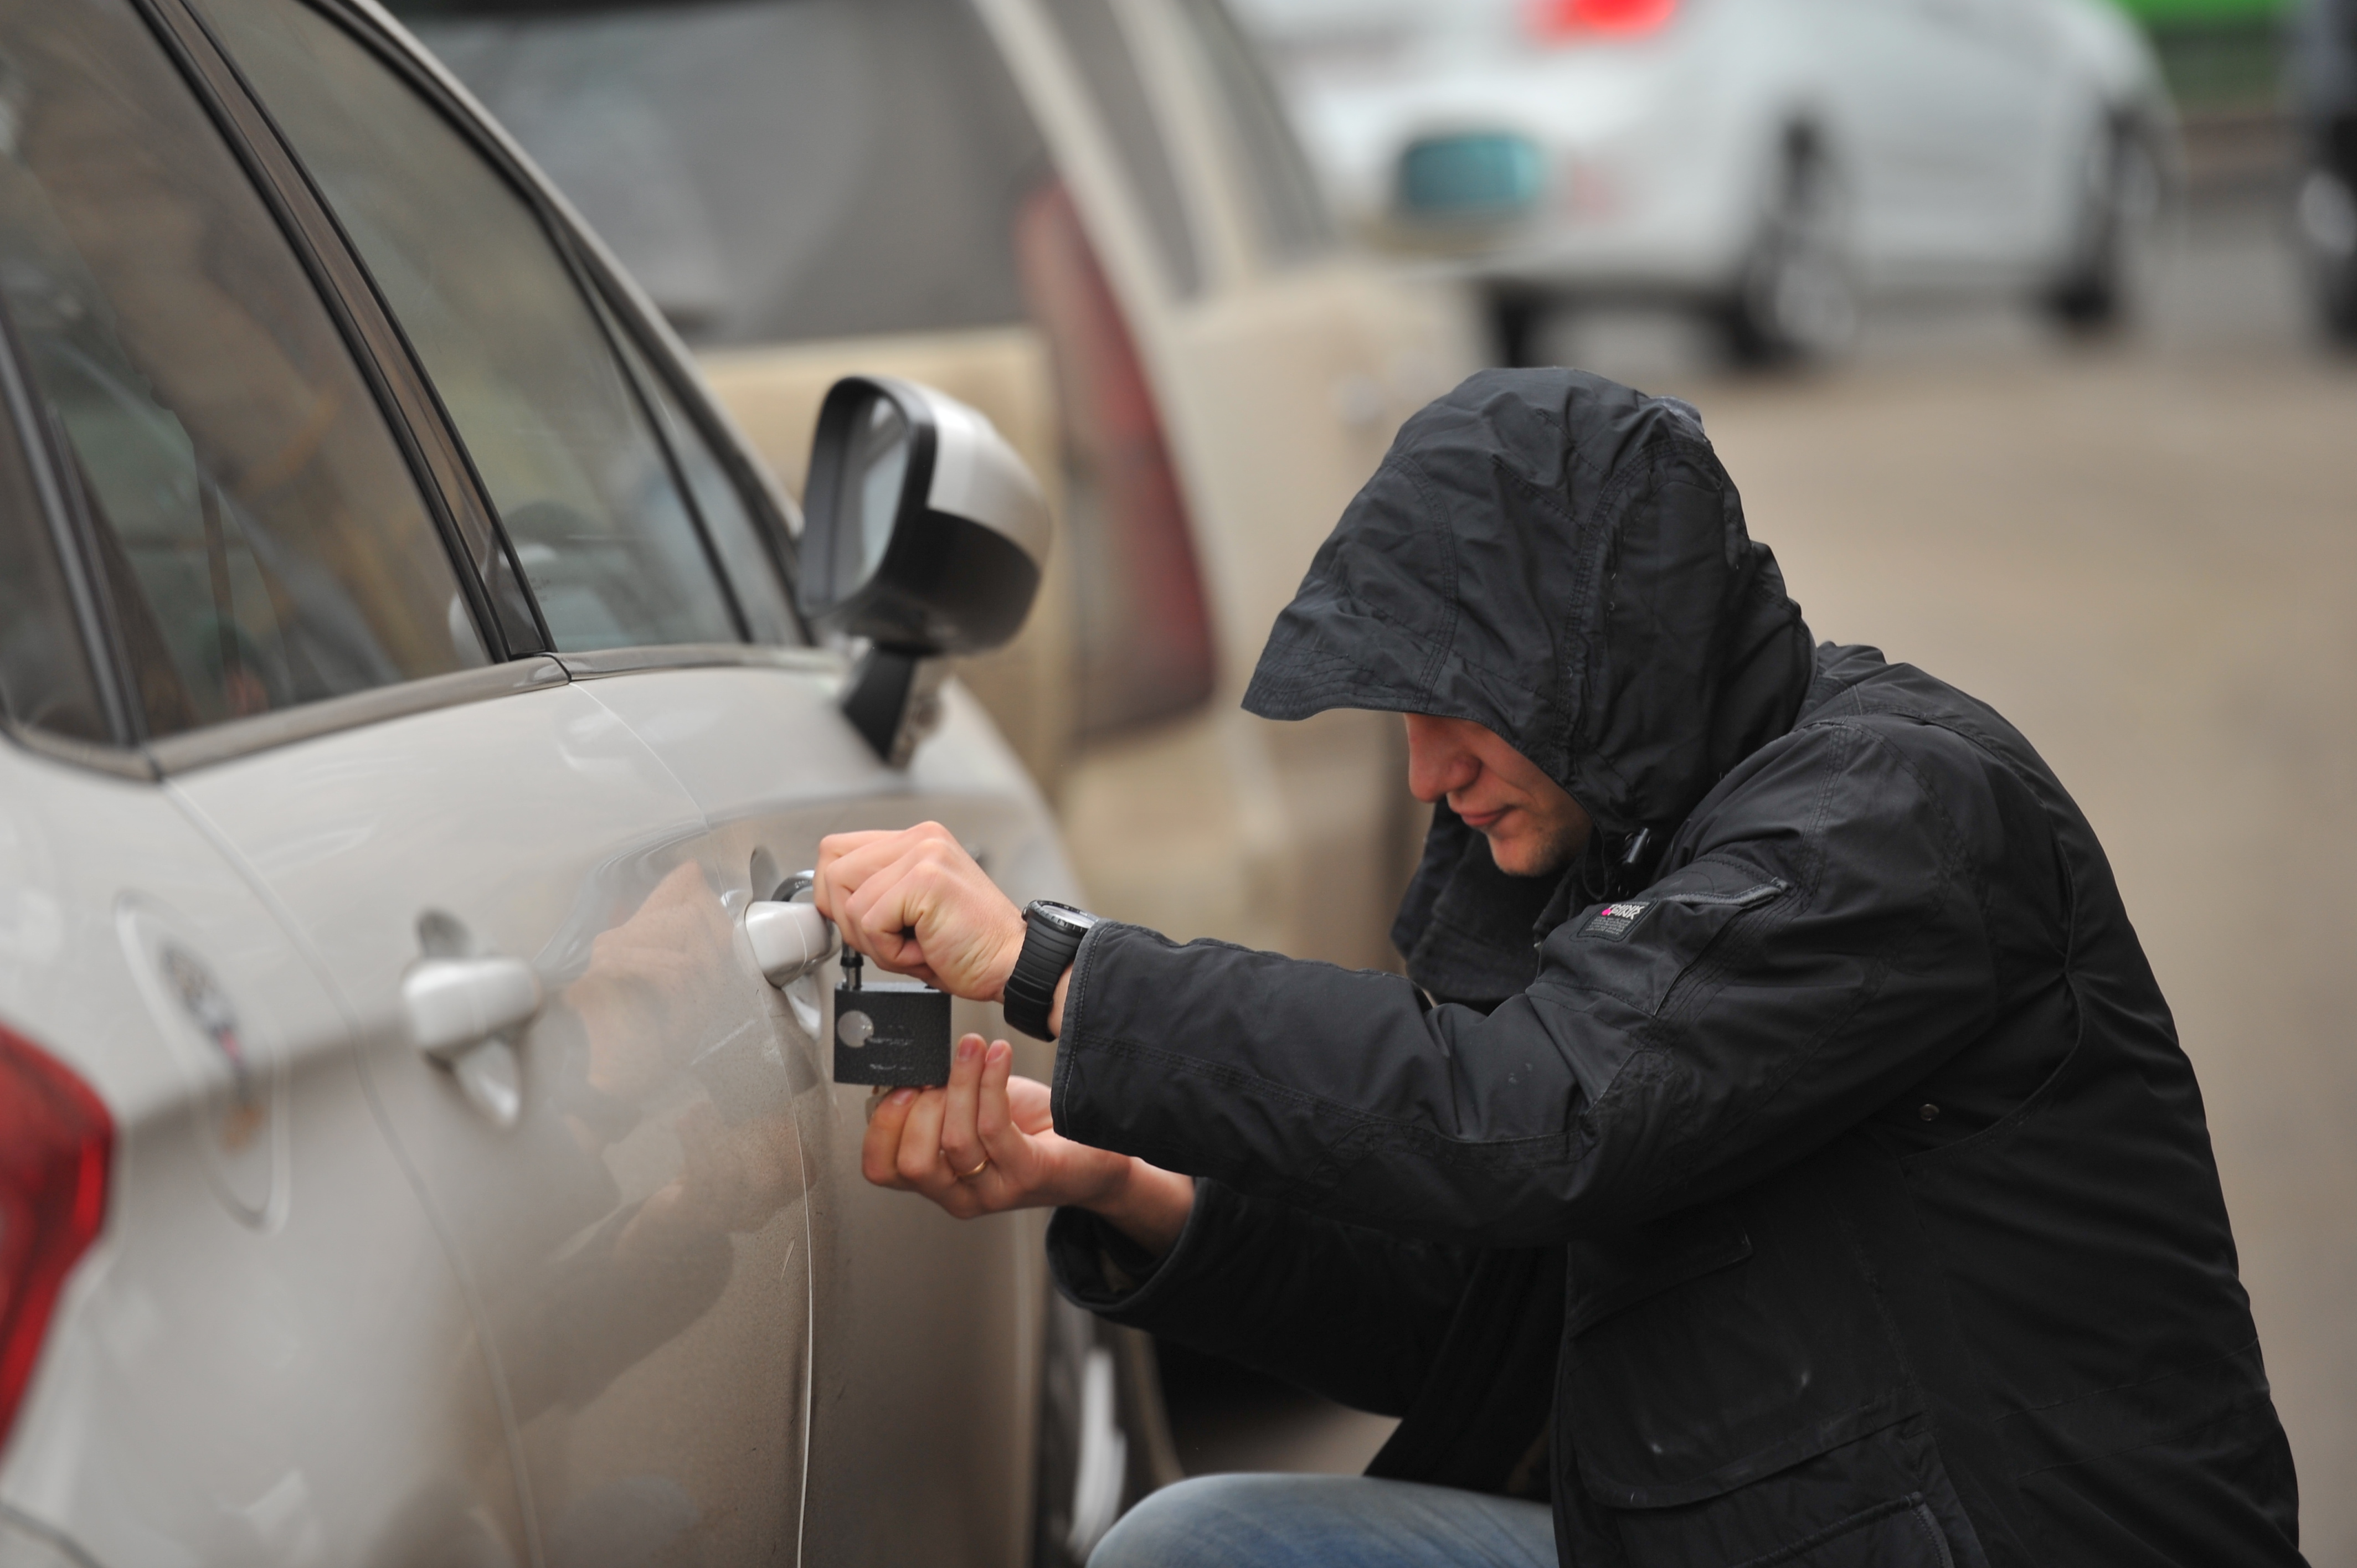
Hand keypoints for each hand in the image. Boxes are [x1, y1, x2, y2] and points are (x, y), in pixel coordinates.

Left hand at [815, 824, 1026, 1000]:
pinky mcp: (925, 879)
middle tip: (890, 940)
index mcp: (917, 840)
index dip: (837, 895)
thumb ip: (876, 892)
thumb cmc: (970, 948)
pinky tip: (924, 949)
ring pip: (848, 901)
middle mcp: (920, 838)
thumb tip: (828, 899)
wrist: (1014, 966)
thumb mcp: (912, 911)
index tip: (863, 924)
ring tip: (915, 944)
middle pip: (832, 869)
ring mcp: (924, 853)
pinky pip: (870, 921)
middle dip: (849, 919)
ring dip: (874, 940)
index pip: (838, 851)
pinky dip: (889, 951)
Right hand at [863, 1033, 1194, 1258]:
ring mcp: (994, 1190)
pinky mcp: (1027, 1175)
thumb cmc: (1032, 1128)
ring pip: (955, 1141)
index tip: (900, 1085)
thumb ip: (940, 1097)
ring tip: (973, 1047)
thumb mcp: (974, 1108)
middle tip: (938, 1072)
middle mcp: (961, 1194)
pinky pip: (995, 1127)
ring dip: (960, 1082)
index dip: (881, 1126)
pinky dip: (990, 1081)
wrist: (1093, 1150)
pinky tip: (997, 1055)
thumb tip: (912, 1068)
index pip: (882, 1170)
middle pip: (912, 1164)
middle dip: (918, 1107)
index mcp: (939, 1179)